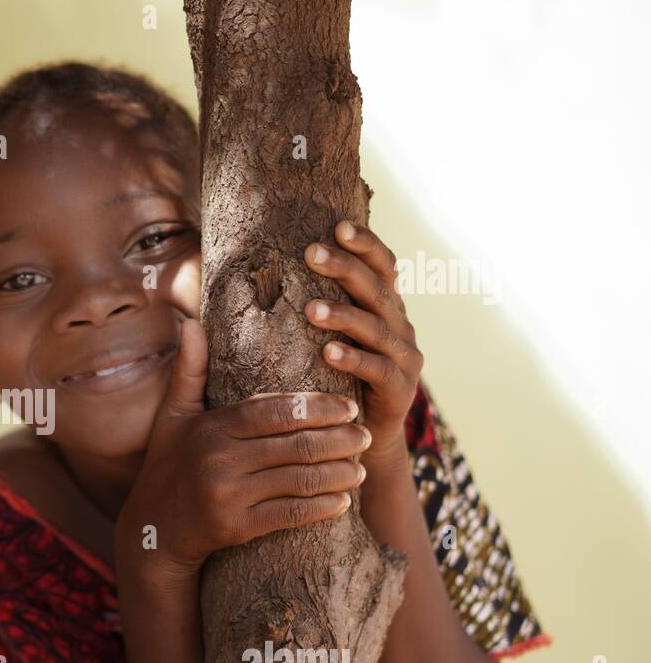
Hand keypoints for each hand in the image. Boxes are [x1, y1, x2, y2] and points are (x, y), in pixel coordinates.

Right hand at [115, 318, 372, 587]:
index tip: (349, 407)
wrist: (152, 530)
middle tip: (366, 436)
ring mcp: (226, 496)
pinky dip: (321, 508)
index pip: (275, 411)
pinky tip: (343, 501)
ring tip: (362, 467)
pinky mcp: (235, 528)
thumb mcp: (173, 416)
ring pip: (299, 480)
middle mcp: (218, 459)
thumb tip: (190, 322)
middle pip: (295, 445)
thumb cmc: (169, 464)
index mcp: (211, 428)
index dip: (318, 408)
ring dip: (338, 474)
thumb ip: (188, 370)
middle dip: (339, 440)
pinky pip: (289, 515)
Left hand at [304, 221, 422, 467]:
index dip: (365, 244)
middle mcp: (400, 325)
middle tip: (311, 252)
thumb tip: (259, 275)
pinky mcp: (400, 389)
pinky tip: (329, 352)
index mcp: (385, 307)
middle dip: (345, 268)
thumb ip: (314, 306)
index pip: (382, 266)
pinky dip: (354, 359)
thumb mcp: (330, 336)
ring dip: (343, 315)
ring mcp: (404, 357)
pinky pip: (377, 370)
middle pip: (376, 289)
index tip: (338, 226)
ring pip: (376, 328)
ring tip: (311, 309)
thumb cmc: (335, 378)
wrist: (364, 435)